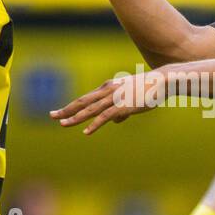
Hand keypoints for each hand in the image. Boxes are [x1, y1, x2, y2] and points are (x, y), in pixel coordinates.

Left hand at [50, 69, 166, 134]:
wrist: (162, 81)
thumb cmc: (148, 90)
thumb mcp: (131, 98)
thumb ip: (120, 110)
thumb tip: (114, 121)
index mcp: (108, 88)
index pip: (85, 99)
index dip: (71, 106)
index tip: (59, 112)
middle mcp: (107, 91)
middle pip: (82, 102)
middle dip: (66, 110)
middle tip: (51, 115)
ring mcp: (115, 98)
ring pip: (90, 110)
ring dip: (75, 118)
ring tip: (63, 124)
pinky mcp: (123, 106)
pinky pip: (105, 117)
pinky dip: (95, 125)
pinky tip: (86, 132)